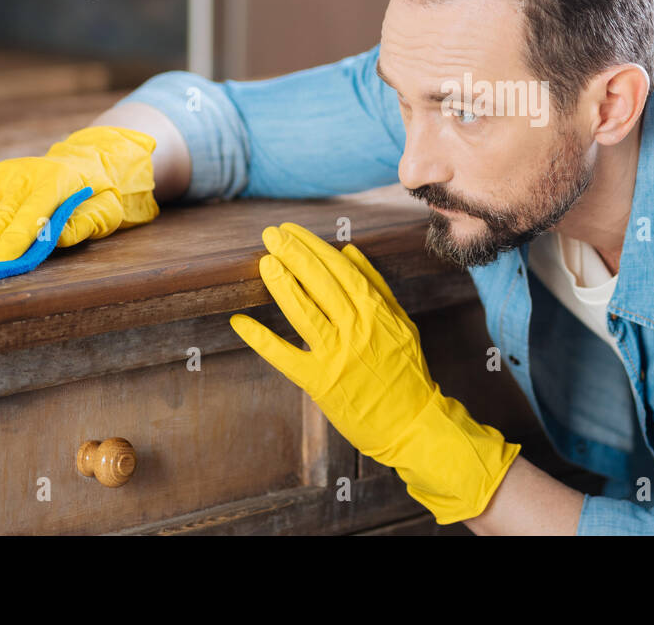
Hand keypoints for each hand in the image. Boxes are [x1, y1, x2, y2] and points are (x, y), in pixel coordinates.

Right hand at [0, 125, 158, 261]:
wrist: (82, 163)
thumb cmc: (94, 196)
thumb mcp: (104, 210)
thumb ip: (82, 224)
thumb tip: (55, 240)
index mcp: (58, 181)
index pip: (32, 214)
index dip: (15, 239)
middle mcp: (26, 174)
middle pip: (1, 214)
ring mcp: (5, 174)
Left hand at [230, 222, 520, 523]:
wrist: (413, 423)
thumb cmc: (408, 372)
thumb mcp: (402, 323)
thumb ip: (377, 285)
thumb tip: (350, 251)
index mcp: (376, 310)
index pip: (339, 268)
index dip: (312, 246)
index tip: (291, 230)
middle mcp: (356, 328)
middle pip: (319, 283)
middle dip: (292, 254)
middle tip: (271, 234)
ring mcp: (337, 355)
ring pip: (303, 311)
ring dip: (281, 284)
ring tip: (264, 262)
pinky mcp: (320, 382)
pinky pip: (284, 356)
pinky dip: (260, 339)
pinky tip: (240, 323)